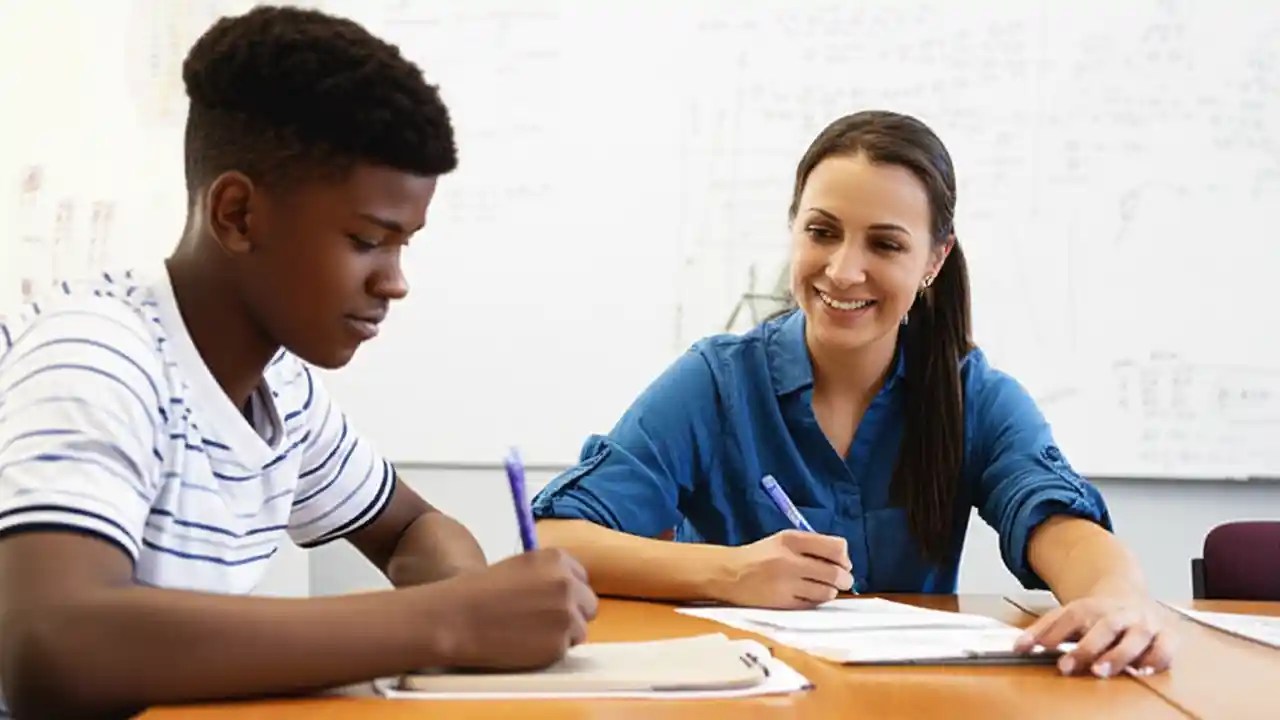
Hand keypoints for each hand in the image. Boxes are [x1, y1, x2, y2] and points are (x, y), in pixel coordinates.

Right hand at [422, 548, 598, 670]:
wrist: (457, 618)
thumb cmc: (481, 591)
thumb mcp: (521, 567)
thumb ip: (549, 574)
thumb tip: (572, 590)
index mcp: (558, 559)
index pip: (581, 579)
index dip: (565, 593)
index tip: (546, 602)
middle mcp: (568, 584)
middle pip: (589, 605)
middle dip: (571, 614)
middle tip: (541, 622)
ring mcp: (566, 615)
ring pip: (580, 630)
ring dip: (561, 634)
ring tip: (529, 633)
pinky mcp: (559, 644)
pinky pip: (565, 650)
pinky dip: (549, 651)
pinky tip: (524, 644)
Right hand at [722, 530, 852, 608]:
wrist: (730, 574)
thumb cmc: (761, 556)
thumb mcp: (784, 540)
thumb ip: (813, 545)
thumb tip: (844, 561)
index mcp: (792, 540)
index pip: (835, 547)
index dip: (844, 558)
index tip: (842, 563)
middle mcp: (791, 560)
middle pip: (835, 573)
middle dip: (844, 579)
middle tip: (842, 581)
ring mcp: (787, 583)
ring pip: (827, 592)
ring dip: (830, 591)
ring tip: (822, 588)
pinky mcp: (783, 603)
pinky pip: (813, 604)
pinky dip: (815, 601)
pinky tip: (808, 596)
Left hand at [1014, 596, 1175, 677]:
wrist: (1129, 593)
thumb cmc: (1096, 613)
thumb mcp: (1069, 615)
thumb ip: (1045, 630)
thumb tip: (1018, 647)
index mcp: (1093, 606)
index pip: (1071, 616)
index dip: (1054, 631)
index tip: (1039, 647)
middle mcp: (1120, 613)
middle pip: (1104, 627)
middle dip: (1086, 648)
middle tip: (1068, 666)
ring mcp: (1144, 623)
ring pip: (1134, 637)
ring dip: (1118, 654)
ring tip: (1101, 670)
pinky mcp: (1166, 635)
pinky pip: (1165, 647)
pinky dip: (1156, 659)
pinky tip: (1143, 671)